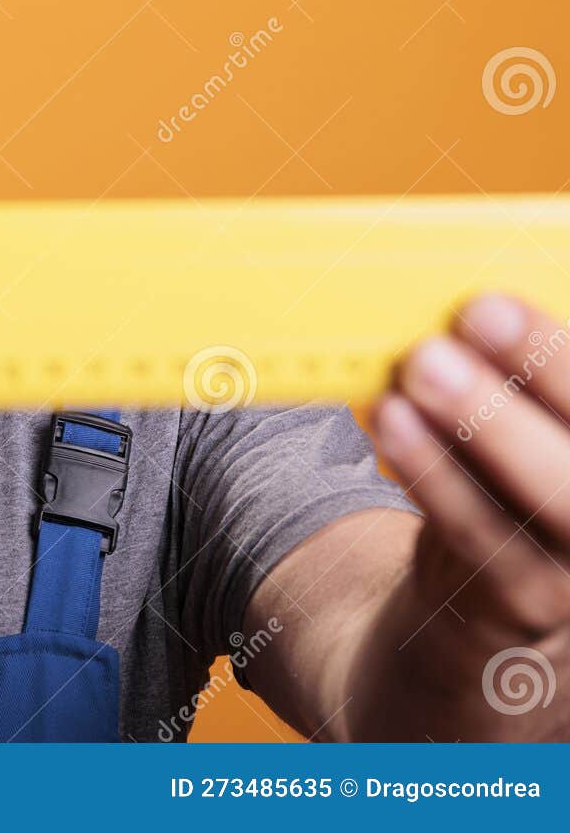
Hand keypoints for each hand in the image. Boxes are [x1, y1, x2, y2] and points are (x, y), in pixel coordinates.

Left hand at [373, 293, 569, 732]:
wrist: (472, 646)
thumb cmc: (504, 509)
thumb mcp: (521, 450)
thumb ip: (515, 392)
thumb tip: (464, 302)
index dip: (567, 355)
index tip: (505, 297)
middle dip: (546, 371)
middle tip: (477, 312)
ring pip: (551, 500)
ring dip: (480, 425)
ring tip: (419, 366)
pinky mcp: (518, 607)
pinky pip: (478, 540)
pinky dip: (435, 478)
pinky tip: (392, 422)